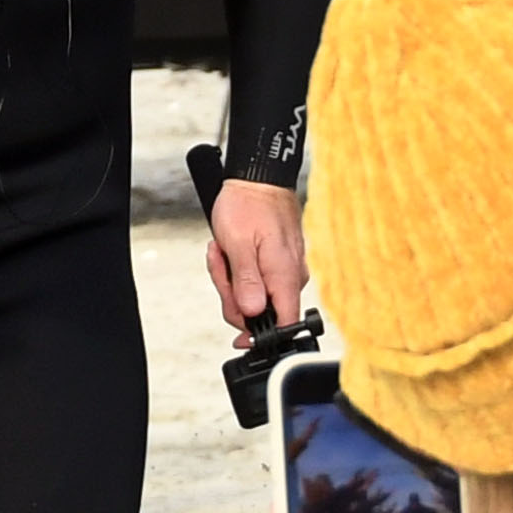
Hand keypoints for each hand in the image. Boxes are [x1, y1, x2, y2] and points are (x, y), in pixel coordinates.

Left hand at [207, 175, 305, 331]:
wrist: (257, 177)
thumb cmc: (248, 204)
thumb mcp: (238, 244)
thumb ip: (246, 282)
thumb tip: (251, 313)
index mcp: (285, 276)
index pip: (284, 325)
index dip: (260, 334)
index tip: (239, 333)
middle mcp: (291, 276)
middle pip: (261, 312)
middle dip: (232, 295)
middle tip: (221, 265)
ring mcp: (285, 270)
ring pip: (254, 295)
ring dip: (231, 279)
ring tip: (223, 251)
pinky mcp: (277, 263)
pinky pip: (256, 279)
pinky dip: (238, 269)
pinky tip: (230, 251)